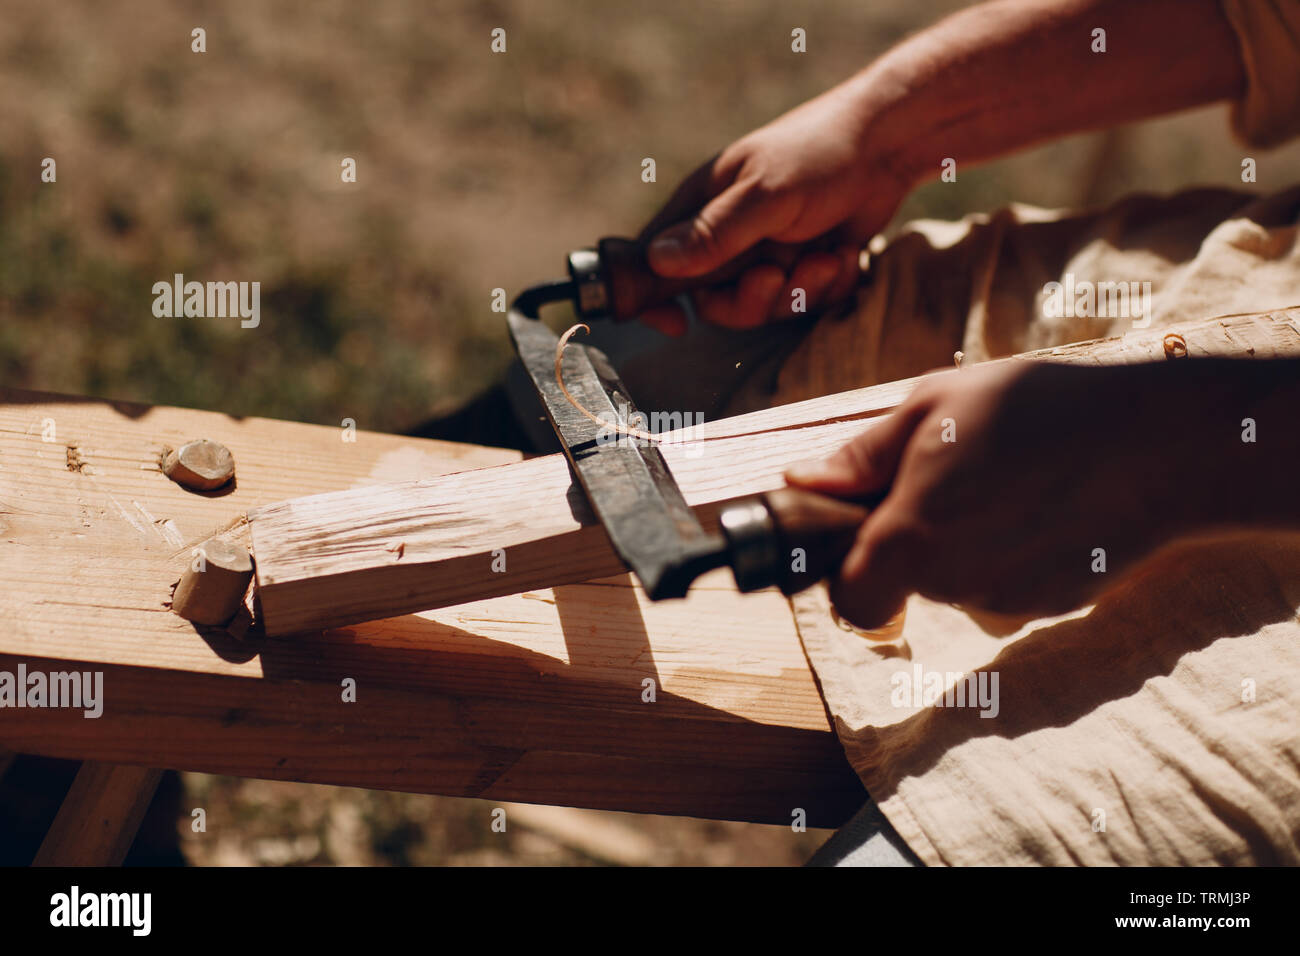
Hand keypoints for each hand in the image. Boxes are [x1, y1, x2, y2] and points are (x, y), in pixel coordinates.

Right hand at [636, 86, 912, 333]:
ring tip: (828, 256)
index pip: (652, 260)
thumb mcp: (766, 195)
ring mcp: (764, 251)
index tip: (673, 324)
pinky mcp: (800, 266)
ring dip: (800, 290)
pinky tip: (844, 252)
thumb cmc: (821, 154)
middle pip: (713, 300)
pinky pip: (802, 302)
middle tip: (779, 277)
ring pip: (762, 306)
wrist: (889, 146)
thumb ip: (715, 232)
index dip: (653, 298)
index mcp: (701, 205)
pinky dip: (827, 285)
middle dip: (752, 300)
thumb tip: (657, 262)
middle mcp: (726, 232)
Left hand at [785, 362, 1206, 627]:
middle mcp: (954, 584)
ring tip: (1007, 476)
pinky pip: (1004, 582)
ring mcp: (1007, 600)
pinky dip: (1010, 550)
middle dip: (911, 537)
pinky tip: (1041, 502)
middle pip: (905, 582)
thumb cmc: (1037, 408)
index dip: (846, 572)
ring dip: (963, 540)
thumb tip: (800, 482)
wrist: (1161, 442)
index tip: (859, 532)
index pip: (850, 602)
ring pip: (956, 581)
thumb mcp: (933, 405)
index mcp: (911, 540)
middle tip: (948, 472)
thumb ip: (860, 456)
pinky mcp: (1051, 603)